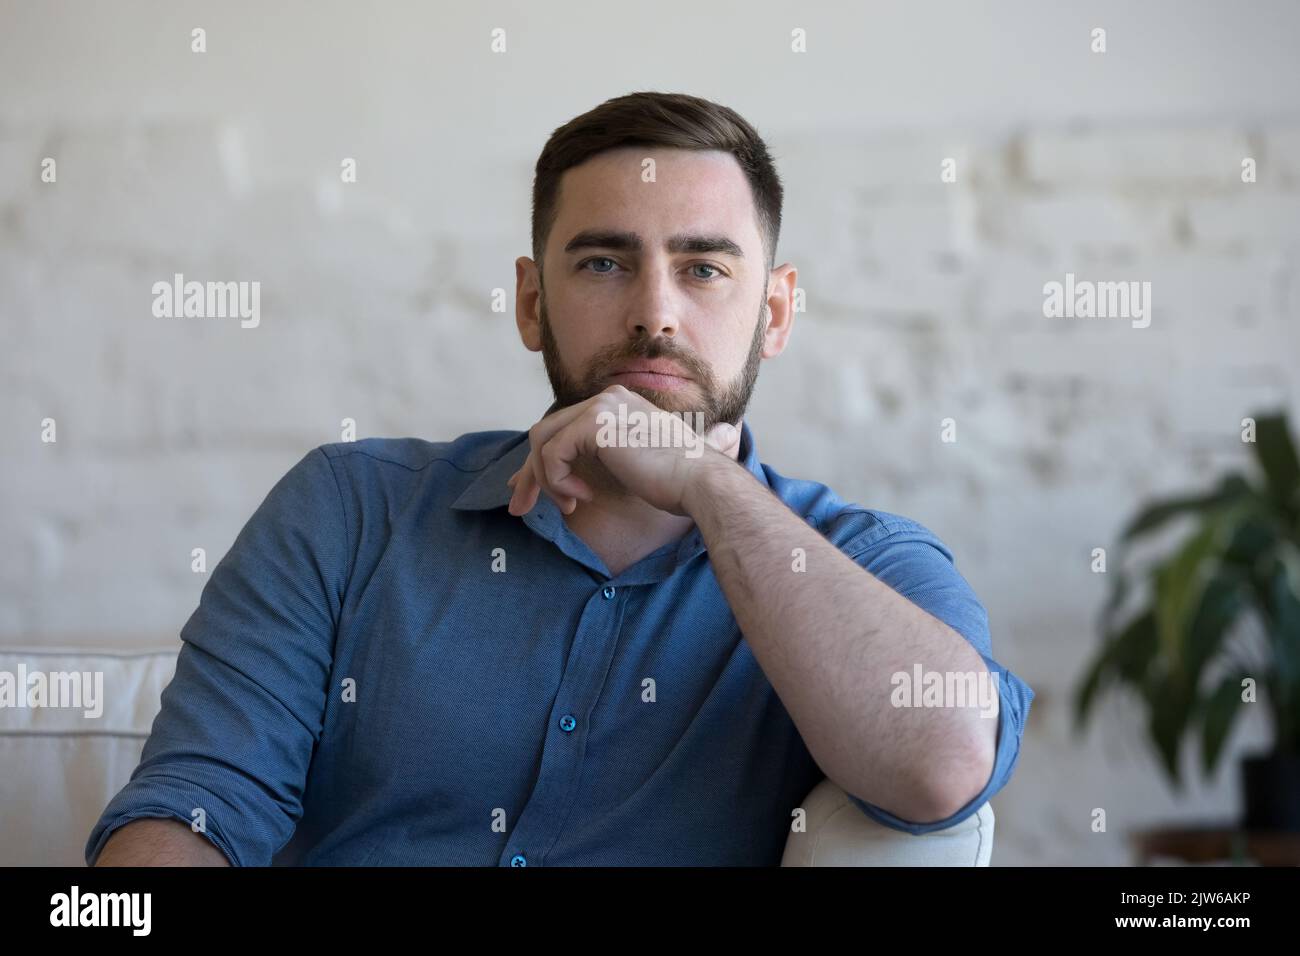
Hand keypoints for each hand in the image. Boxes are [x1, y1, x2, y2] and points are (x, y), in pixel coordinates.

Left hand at [505, 385, 740, 517]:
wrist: (700, 483)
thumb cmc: (676, 483)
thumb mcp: (631, 463)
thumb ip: (599, 459)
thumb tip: (563, 475)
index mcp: (617, 403)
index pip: (563, 427)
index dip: (540, 461)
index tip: (529, 492)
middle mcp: (606, 397)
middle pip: (545, 431)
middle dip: (529, 473)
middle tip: (520, 508)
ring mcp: (600, 407)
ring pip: (541, 441)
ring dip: (545, 479)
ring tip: (567, 504)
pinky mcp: (593, 425)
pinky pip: (551, 454)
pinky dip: (557, 480)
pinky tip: (581, 496)